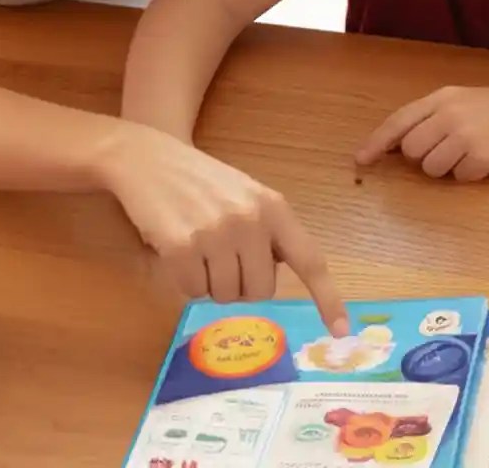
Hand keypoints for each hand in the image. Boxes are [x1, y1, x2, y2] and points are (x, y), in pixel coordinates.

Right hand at [99, 123, 349, 336]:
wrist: (146, 159)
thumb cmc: (200, 182)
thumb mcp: (246, 197)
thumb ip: (267, 233)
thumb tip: (274, 276)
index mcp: (273, 207)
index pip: (310, 260)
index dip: (327, 299)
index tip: (341, 330)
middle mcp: (250, 220)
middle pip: (259, 292)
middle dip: (239, 284)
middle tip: (220, 256)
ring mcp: (215, 233)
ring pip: (224, 296)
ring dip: (209, 282)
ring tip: (197, 247)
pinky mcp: (181, 246)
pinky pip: (193, 291)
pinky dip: (185, 280)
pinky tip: (177, 250)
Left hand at [355, 87, 488, 180]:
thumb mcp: (464, 102)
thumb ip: (431, 117)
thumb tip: (396, 144)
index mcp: (442, 97)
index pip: (398, 120)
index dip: (377, 142)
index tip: (361, 160)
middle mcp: (449, 113)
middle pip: (411, 150)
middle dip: (424, 158)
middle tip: (451, 150)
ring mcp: (464, 135)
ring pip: (431, 168)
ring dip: (448, 168)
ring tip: (472, 153)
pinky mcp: (480, 156)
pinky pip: (459, 178)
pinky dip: (471, 175)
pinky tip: (488, 161)